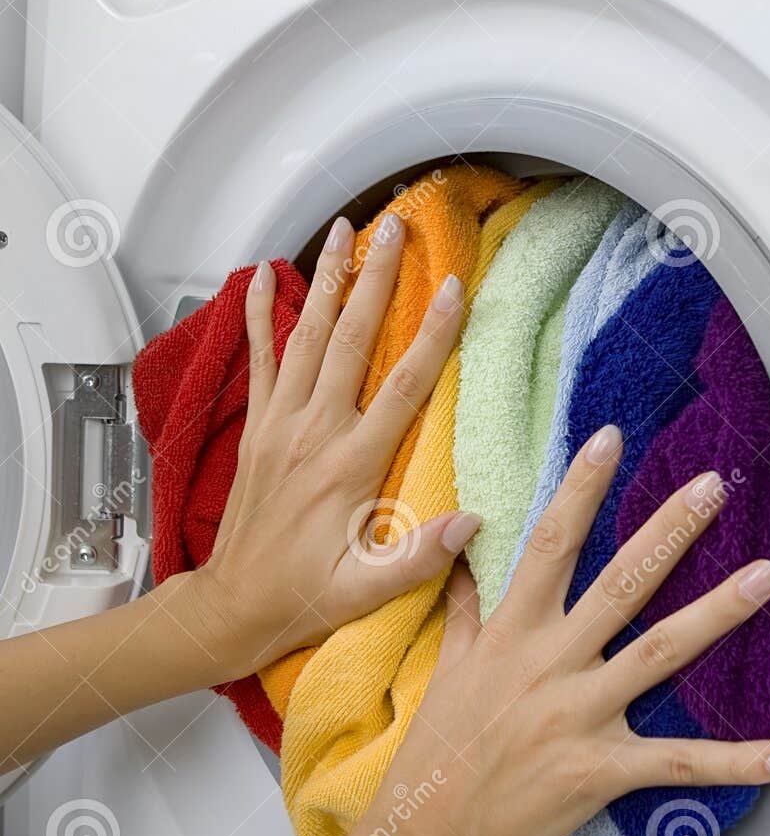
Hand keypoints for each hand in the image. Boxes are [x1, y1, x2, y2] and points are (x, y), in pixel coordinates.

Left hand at [189, 213, 481, 678]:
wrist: (231, 607)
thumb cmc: (302, 599)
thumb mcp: (364, 592)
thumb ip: (418, 558)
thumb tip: (471, 522)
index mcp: (349, 466)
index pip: (401, 387)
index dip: (432, 335)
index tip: (453, 289)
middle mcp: (313, 433)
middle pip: (351, 341)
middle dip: (375, 280)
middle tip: (394, 229)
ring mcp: (281, 425)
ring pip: (308, 337)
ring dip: (327, 280)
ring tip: (343, 230)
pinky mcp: (258, 429)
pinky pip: (259, 360)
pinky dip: (260, 315)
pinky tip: (262, 275)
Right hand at [369, 424, 769, 835]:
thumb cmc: (432, 758)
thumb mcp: (447, 670)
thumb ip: (466, 606)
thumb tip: (465, 550)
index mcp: (512, 634)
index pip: (550, 544)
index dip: (582, 489)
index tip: (611, 439)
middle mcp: (550, 665)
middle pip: (621, 583)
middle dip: (669, 530)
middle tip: (712, 486)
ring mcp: (579, 716)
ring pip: (661, 653)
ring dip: (719, 613)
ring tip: (766, 575)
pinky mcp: (600, 771)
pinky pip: (680, 762)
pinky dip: (736, 761)